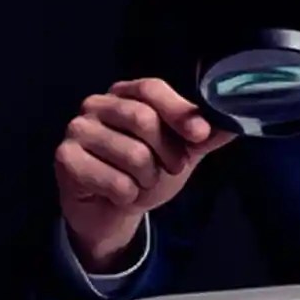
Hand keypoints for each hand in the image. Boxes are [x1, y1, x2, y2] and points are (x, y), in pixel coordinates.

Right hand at [54, 78, 236, 270]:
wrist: (109, 211)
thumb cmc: (141, 173)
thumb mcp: (179, 152)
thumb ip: (203, 136)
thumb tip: (234, 120)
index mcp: (124, 95)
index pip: (150, 88)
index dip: (178, 110)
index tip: (200, 134)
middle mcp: (96, 105)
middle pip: (143, 119)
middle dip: (167, 153)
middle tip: (168, 169)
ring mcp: (77, 130)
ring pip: (132, 154)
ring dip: (146, 180)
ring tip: (139, 183)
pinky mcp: (65, 158)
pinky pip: (113, 180)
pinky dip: (127, 195)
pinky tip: (119, 194)